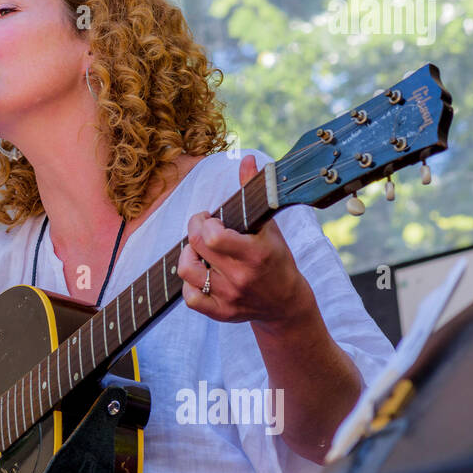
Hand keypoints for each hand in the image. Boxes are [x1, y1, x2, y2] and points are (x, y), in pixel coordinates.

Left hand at [177, 154, 312, 325]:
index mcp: (255, 253)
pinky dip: (189, 284)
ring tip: (200, 251)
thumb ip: (254, 191)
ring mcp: (230, 297)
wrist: (285, 303)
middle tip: (203, 228)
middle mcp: (241, 277)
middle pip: (197, 248)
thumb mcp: (269, 226)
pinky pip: (190, 298)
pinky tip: (201, 274)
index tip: (210, 218)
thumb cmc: (276, 259)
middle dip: (194, 230)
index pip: (212, 236)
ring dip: (188, 255)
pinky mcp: (221, 313)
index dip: (204, 222)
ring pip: (187, 271)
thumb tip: (247, 159)